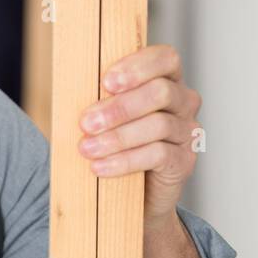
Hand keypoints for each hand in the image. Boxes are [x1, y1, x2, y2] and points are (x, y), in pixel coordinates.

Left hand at [77, 43, 201, 230]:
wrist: (135, 198)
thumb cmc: (117, 148)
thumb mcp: (106, 119)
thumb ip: (99, 101)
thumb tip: (70, 90)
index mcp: (167, 80)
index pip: (165, 59)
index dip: (138, 67)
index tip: (106, 83)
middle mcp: (184, 101)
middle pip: (160, 92)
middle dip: (119, 107)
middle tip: (86, 123)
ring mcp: (188, 131)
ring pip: (158, 125)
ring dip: (117, 137)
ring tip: (87, 149)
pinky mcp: (184, 160)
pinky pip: (158, 155)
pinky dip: (125, 161)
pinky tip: (101, 167)